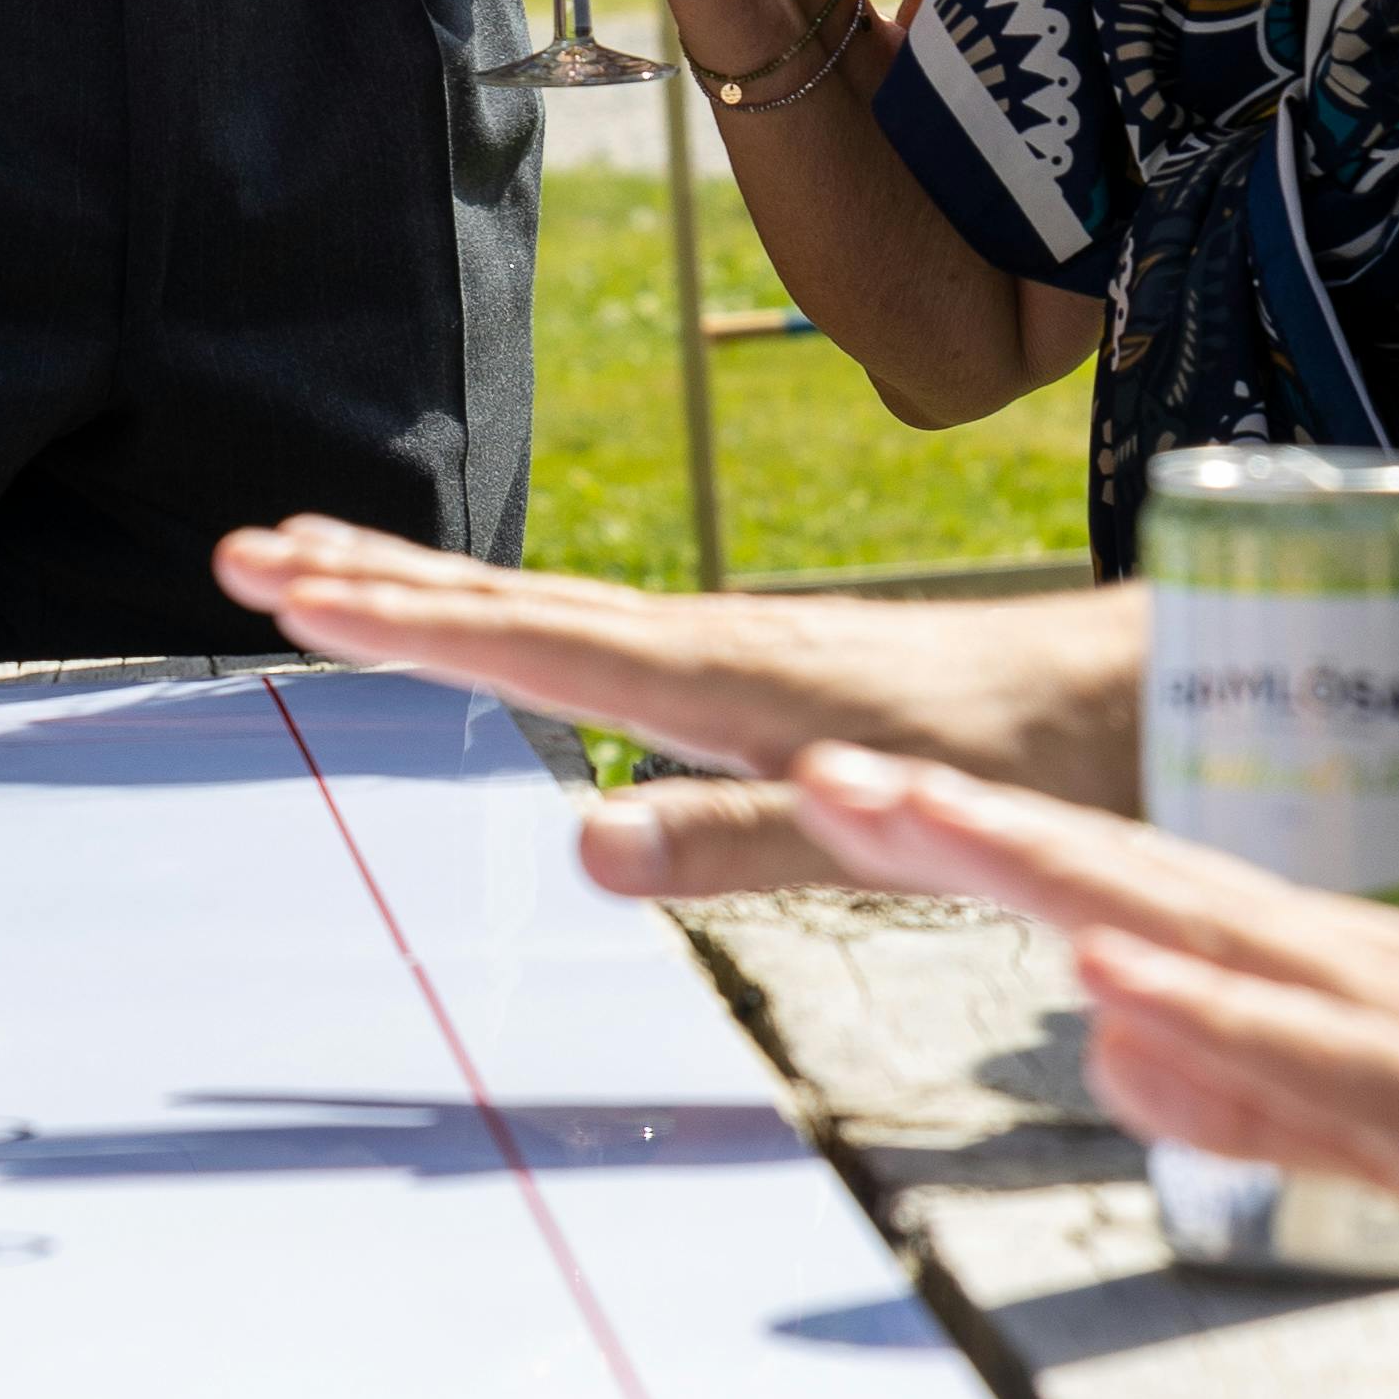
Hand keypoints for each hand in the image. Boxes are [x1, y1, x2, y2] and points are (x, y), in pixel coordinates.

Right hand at [212, 520, 1144, 901]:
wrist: (1157, 693)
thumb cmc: (1046, 771)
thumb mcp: (900, 823)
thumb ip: (748, 836)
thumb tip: (588, 845)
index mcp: (728, 676)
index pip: (531, 644)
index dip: (404, 621)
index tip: (289, 588)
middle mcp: (714, 642)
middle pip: (512, 603)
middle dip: (374, 581)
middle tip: (241, 553)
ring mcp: (730, 646)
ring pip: (543, 604)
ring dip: (421, 582)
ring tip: (306, 558)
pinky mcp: (753, 666)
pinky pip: (590, 630)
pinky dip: (500, 610)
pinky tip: (479, 621)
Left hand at [785, 754, 1398, 1312]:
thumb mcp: (1394, 1128)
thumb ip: (1254, 1087)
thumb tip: (1108, 1040)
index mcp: (1326, 974)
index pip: (1117, 888)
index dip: (974, 837)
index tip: (838, 789)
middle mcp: (1354, 970)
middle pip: (1129, 880)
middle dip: (966, 826)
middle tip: (816, 767)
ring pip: (1210, 934)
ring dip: (1057, 874)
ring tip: (920, 821)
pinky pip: (1336, 1062)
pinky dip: (1225, 1018)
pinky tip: (1126, 985)